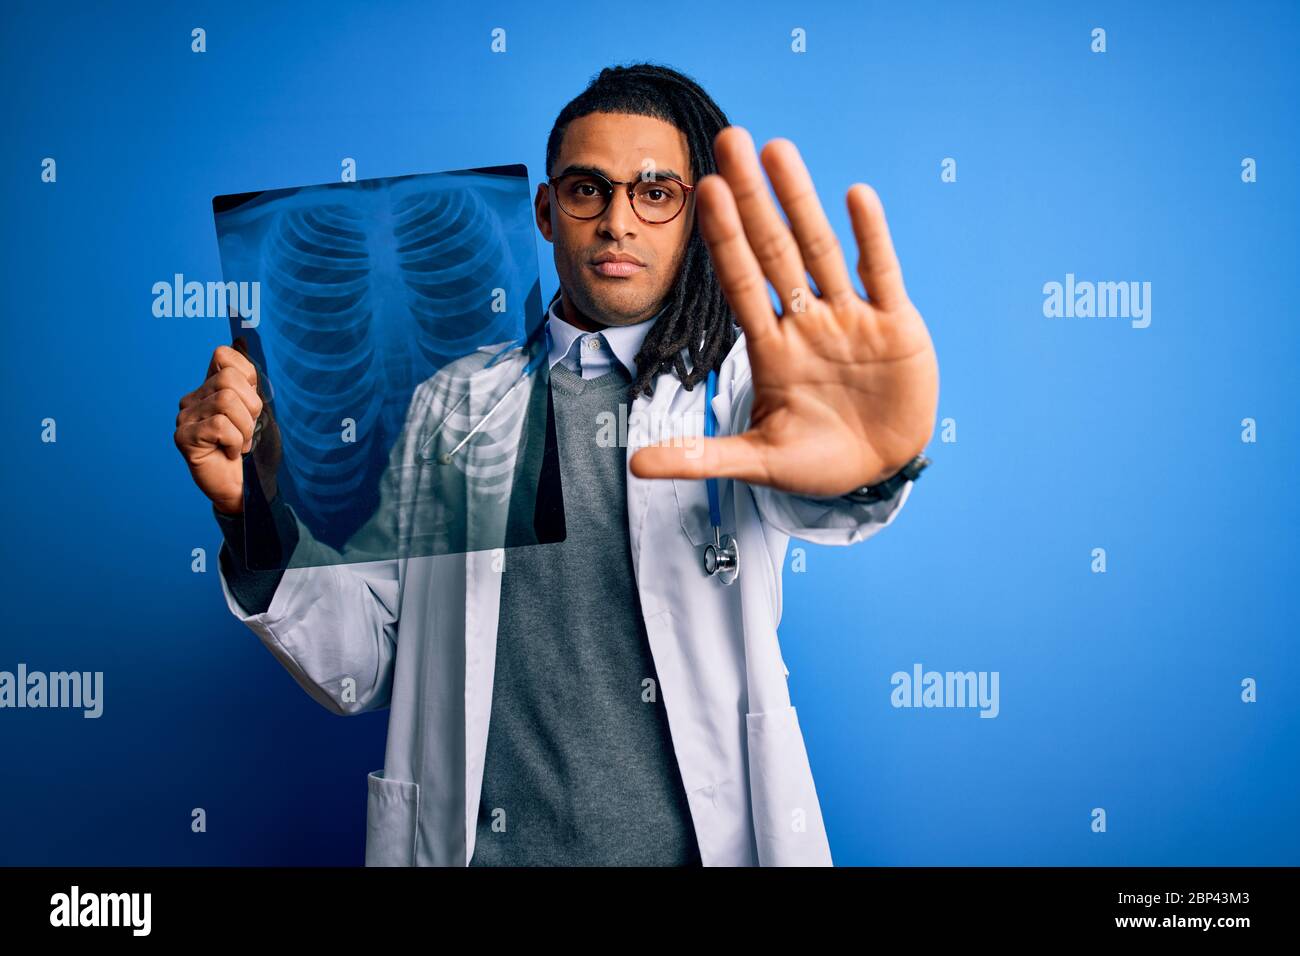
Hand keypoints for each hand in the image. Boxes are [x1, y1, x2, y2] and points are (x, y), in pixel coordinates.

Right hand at [174, 337, 280, 513]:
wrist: (244, 487)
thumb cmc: (252, 451)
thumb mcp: (258, 412)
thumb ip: (249, 382)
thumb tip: (241, 340)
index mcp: (210, 387)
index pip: (224, 355)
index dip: (248, 376)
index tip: (252, 404)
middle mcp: (193, 398)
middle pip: (229, 380)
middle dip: (252, 408)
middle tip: (248, 431)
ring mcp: (185, 417)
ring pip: (227, 402)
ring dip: (245, 428)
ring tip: (240, 444)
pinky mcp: (183, 437)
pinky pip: (219, 425)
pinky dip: (235, 441)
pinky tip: (231, 452)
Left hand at [629, 126, 938, 496]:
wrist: (881, 469)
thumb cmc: (817, 463)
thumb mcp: (758, 462)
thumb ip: (700, 457)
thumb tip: (633, 465)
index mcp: (772, 348)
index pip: (741, 282)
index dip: (724, 238)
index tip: (704, 190)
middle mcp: (806, 321)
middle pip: (774, 249)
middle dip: (752, 199)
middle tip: (729, 140)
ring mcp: (851, 318)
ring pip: (822, 249)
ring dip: (802, 200)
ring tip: (779, 149)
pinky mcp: (895, 325)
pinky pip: (882, 273)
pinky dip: (872, 237)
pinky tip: (856, 195)